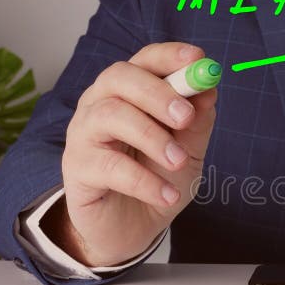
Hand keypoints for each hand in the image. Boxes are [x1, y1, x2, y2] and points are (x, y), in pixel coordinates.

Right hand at [44, 42, 217, 265]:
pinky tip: (167, 196)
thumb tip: (208, 90)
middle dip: (158, 93)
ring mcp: (84, 134)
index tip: (198, 59)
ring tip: (179, 163)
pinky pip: (109, 166)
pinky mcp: (76, 169)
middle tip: (186, 118)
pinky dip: (145, 182)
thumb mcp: (188, 151)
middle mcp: (101, 104)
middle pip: (120, 77)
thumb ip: (198, 122)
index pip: (145, 60)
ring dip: (152, 138)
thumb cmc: (158, 177)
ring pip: (111, 115)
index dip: (169, 56)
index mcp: (130, 92)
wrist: (133, 229)